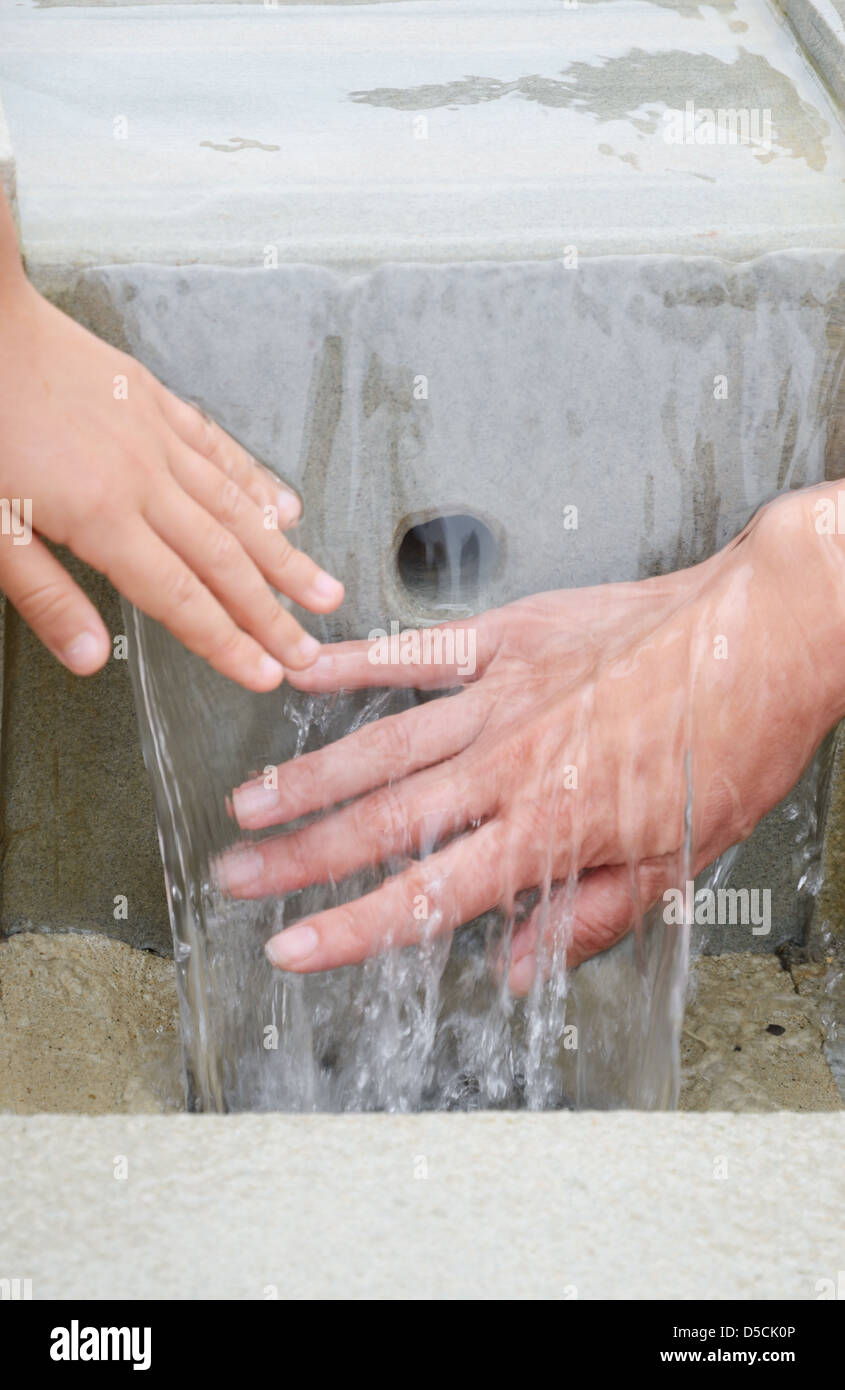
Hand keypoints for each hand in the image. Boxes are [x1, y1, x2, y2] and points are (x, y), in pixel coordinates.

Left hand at [0, 279, 342, 687]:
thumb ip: (45, 596)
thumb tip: (90, 658)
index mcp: (102, 516)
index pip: (181, 597)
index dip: (228, 642)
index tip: (265, 673)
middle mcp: (143, 478)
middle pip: (225, 559)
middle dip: (273, 612)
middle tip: (309, 648)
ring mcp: (154, 434)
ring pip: (236, 506)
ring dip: (284, 554)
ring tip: (323, 587)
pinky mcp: (151, 398)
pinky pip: (218, 447)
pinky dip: (256, 481)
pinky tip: (282, 504)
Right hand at [222, 489, 841, 989]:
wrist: (763, 631)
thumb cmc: (731, 738)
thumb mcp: (679, 856)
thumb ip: (590, 915)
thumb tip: (521, 969)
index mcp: (551, 825)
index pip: (429, 893)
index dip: (351, 928)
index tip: (293, 947)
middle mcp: (511, 763)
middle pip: (383, 822)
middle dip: (301, 858)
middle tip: (239, 875)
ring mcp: (503, 695)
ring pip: (384, 745)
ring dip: (309, 777)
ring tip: (251, 802)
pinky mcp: (510, 638)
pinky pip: (419, 654)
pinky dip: (360, 662)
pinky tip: (309, 672)